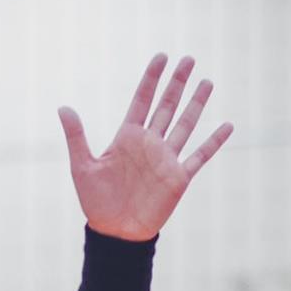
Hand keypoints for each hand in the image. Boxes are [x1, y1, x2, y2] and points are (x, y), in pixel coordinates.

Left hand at [59, 54, 232, 242]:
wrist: (116, 233)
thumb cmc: (96, 202)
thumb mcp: (83, 167)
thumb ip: (76, 136)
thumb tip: (63, 107)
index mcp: (127, 137)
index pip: (142, 99)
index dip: (152, 78)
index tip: (161, 57)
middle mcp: (149, 143)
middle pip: (167, 106)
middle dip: (177, 82)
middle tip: (188, 59)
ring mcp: (166, 159)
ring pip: (186, 124)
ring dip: (197, 104)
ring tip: (207, 81)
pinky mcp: (179, 178)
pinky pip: (200, 156)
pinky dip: (214, 141)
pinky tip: (228, 125)